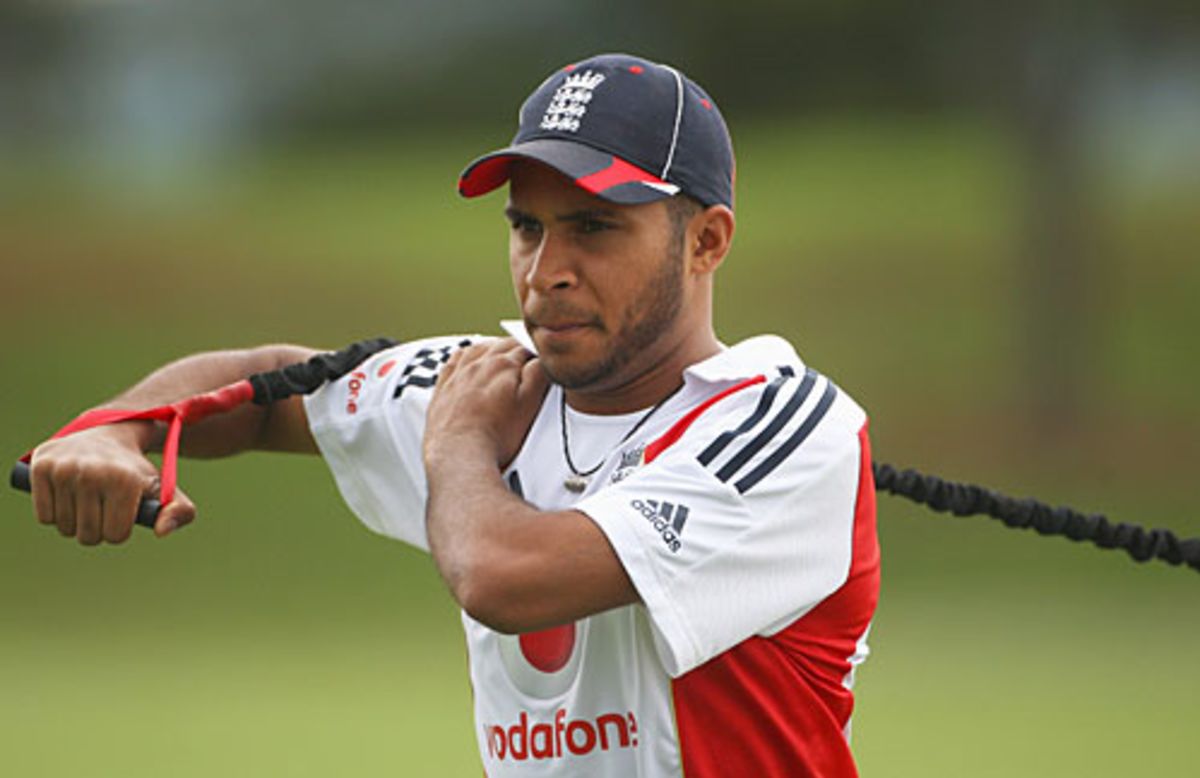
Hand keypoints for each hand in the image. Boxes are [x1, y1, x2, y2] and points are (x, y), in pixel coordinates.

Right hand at [28, 423, 194, 543]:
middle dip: (97, 530)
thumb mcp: (165, 489)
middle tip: (103, 506)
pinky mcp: (40, 466)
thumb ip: (180, 512)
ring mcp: (64, 468)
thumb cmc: (136, 470)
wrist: (108, 433)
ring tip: (87, 498)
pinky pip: (43, 516)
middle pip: (88, 535)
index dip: (120, 530)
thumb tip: (161, 532)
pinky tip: (67, 493)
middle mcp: (92, 472)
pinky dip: (54, 513)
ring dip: (75, 522)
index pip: (115, 536)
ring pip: (64, 527)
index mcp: (125, 480)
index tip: (123, 511)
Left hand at [423, 338, 548, 470]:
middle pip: (502, 345)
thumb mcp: (529, 406)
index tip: (542, 360)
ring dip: (491, 347)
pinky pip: (453, 361)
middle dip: (516, 347)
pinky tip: (468, 358)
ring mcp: (458, 374)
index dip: (537, 353)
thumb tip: (542, 357)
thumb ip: (538, 376)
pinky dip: (464, 355)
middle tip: (526, 354)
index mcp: (502, 366)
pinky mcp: (443, 388)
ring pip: (477, 349)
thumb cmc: (496, 436)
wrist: (459, 455)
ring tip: (501, 351)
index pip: (525, 348)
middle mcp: (478, 364)